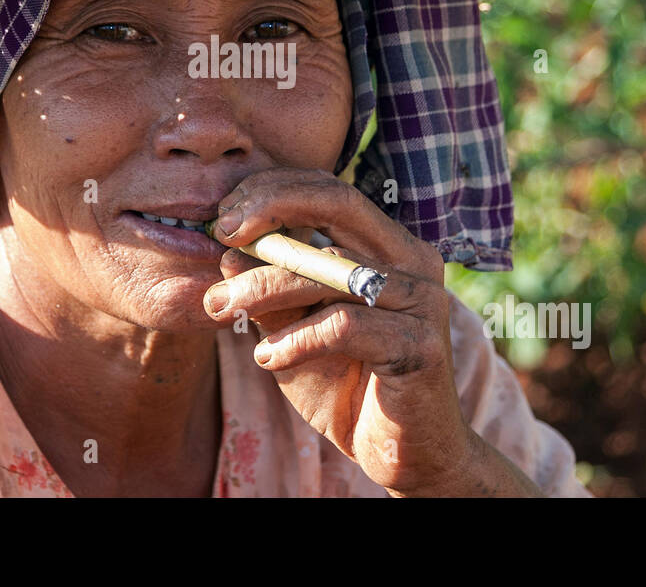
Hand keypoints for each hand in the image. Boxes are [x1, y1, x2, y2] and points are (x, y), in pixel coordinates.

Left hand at [202, 167, 474, 495]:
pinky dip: (296, 340)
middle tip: (221, 234)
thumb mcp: (296, 332)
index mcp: (388, 246)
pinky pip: (344, 326)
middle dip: (272, 209)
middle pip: (339, 205)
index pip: (331, 191)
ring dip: (265, 286)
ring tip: (224, 308)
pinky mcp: (421, 347)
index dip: (275, 191)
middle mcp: (413, 261)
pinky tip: (267, 358)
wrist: (403, 454)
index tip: (223, 217)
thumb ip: (269, 294)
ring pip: (332, 269)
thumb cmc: (348, 386)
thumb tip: (226, 253)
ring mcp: (423, 301)